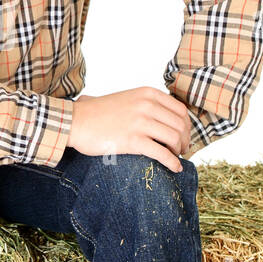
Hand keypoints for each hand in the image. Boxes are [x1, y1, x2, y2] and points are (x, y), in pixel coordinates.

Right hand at [68, 86, 191, 172]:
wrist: (76, 121)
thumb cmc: (97, 113)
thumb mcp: (127, 98)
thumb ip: (146, 103)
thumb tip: (165, 118)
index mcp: (147, 93)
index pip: (180, 110)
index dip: (186, 126)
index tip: (184, 136)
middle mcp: (147, 105)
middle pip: (180, 126)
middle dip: (185, 141)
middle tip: (182, 150)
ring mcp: (140, 122)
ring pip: (174, 139)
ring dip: (179, 152)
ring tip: (176, 158)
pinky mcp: (133, 141)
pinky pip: (162, 153)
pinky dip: (173, 163)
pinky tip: (175, 168)